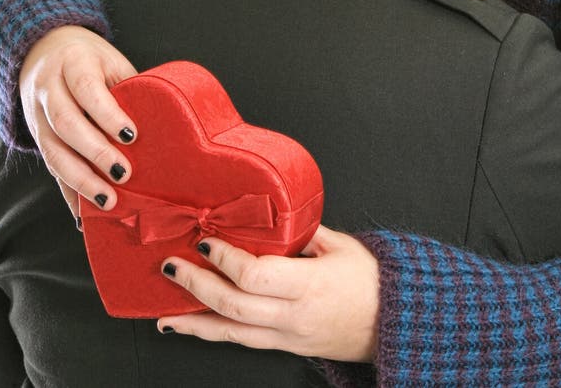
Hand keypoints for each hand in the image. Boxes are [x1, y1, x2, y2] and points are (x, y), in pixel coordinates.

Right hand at [20, 25, 137, 216]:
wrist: (45, 50)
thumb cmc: (90, 58)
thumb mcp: (111, 61)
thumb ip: (130, 87)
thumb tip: (165, 123)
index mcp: (73, 63)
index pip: (87, 88)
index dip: (108, 113)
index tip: (131, 136)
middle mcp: (48, 88)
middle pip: (66, 123)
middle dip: (95, 152)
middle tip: (124, 173)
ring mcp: (36, 115)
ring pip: (52, 151)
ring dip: (80, 180)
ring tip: (107, 200)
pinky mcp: (36, 137)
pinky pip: (49, 168)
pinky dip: (67, 193)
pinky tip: (82, 214)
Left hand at [158, 225, 379, 361]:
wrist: (394, 323)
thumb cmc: (372, 280)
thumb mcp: (341, 245)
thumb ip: (303, 231)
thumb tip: (269, 213)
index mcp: (310, 285)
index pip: (256, 276)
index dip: (226, 259)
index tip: (207, 241)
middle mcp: (294, 316)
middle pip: (235, 306)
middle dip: (197, 286)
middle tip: (171, 266)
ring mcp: (288, 337)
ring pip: (233, 333)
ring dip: (195, 321)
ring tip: (166, 313)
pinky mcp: (286, 347)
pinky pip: (244, 342)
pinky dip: (214, 334)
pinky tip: (193, 327)